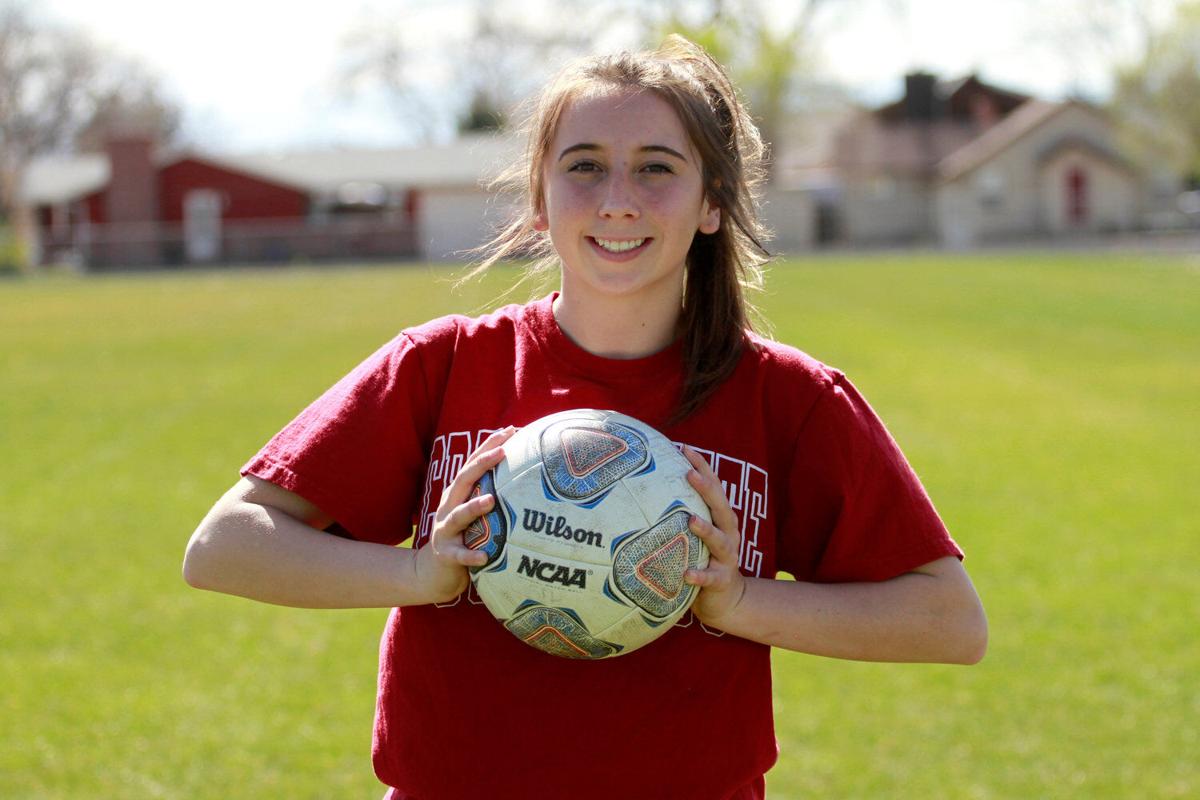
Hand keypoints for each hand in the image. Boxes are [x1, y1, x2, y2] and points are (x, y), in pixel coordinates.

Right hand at [413, 426, 515, 603]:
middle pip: (463, 481)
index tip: (511, 430)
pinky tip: (484, 556)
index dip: (489, 445)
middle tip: (502, 452)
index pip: (473, 464)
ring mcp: (445, 530)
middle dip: (481, 464)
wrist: (433, 572)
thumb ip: (490, 493)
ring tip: (491, 500)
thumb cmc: (463, 537)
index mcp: (458, 494)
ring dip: (473, 507)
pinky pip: (459, 555)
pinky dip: (471, 555)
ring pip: (458, 516)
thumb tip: (524, 476)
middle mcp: (449, 507)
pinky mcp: (446, 555)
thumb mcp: (473, 512)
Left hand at [681, 445, 746, 627]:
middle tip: (689, 473)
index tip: (685, 447)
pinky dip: (700, 575)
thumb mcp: (698, 533)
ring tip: (691, 520)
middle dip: (707, 489)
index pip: (714, 487)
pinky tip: (687, 574)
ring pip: (718, 540)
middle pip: (720, 507)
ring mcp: (727, 557)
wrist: (726, 599)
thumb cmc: (705, 558)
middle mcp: (728, 533)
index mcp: (721, 519)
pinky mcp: (721, 580)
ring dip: (705, 529)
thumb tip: (649, 486)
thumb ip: (684, 512)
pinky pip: (710, 577)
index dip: (702, 467)